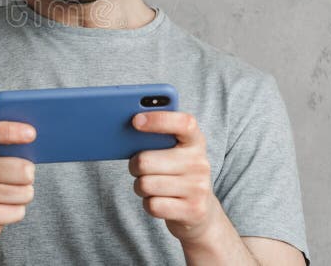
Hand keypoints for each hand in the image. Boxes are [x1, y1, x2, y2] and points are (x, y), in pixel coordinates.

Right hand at [0, 121, 36, 242]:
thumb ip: (7, 148)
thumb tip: (34, 141)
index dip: (10, 130)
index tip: (31, 133)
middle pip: (23, 169)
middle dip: (28, 175)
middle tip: (17, 177)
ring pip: (25, 193)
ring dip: (23, 194)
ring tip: (6, 194)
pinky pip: (19, 212)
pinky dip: (16, 211)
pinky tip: (1, 209)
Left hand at [128, 111, 219, 243]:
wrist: (200, 212)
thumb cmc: (176, 174)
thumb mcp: (173, 152)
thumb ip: (157, 138)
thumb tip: (130, 127)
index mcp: (195, 141)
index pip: (183, 123)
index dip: (158, 119)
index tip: (136, 120)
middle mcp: (200, 163)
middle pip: (145, 160)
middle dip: (134, 166)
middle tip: (138, 168)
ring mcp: (199, 188)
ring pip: (145, 185)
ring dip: (140, 187)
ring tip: (151, 186)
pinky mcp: (193, 211)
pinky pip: (152, 205)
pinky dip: (148, 204)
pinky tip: (160, 201)